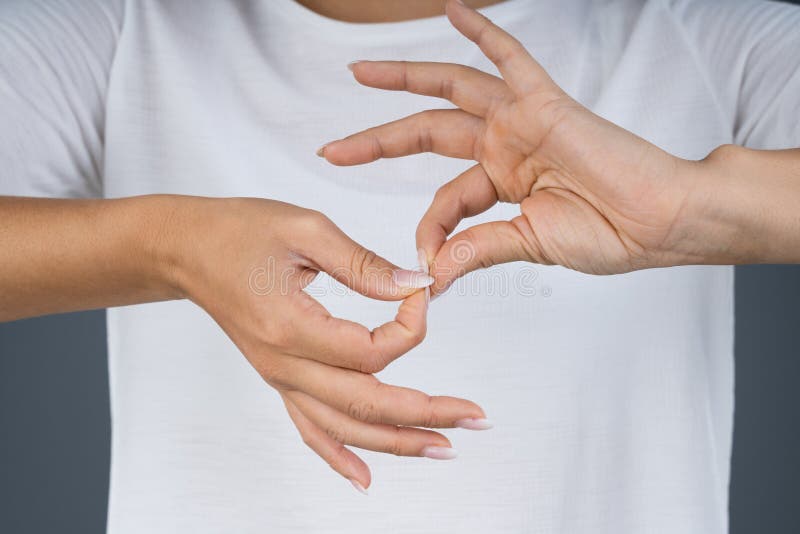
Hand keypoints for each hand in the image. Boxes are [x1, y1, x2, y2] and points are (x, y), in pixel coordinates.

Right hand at [168, 197, 487, 489]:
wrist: (187, 251)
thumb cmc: (239, 232)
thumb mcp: (305, 229)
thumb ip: (363, 263)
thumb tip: (414, 285)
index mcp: (291, 327)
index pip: (372, 352)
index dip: (411, 327)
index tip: (422, 293)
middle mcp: (285, 365)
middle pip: (366, 404)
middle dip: (426, 414)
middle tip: (475, 417)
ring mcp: (281, 378)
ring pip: (344, 427)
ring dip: (396, 441)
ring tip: (443, 448)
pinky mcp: (279, 378)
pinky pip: (310, 430)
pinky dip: (340, 456)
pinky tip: (364, 477)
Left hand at [319, 0, 696, 288]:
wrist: (661, 221)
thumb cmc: (609, 234)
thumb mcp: (528, 245)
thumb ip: (477, 249)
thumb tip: (431, 275)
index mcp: (502, 185)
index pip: (445, 201)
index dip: (428, 229)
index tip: (424, 262)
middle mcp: (506, 147)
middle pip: (428, 133)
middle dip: (377, 140)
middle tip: (333, 150)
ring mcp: (523, 120)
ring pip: (452, 88)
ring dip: (405, 77)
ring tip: (360, 72)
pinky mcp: (545, 101)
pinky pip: (509, 56)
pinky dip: (482, 31)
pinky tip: (451, 9)